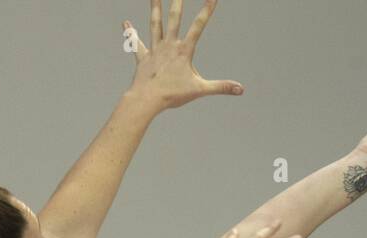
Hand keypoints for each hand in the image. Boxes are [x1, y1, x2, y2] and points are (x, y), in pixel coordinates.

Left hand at [124, 0, 240, 110]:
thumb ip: (221, 87)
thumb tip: (241, 89)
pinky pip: (136, 43)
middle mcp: (169, 45)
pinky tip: (126, 23)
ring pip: (155, 24)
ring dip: (154, 8)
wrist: (147, 99)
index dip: (207, 10)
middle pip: (174, 18)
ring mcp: (155, 49)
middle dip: (177, 1)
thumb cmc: (173, 95)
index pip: (199, 26)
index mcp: (184, 50)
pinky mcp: (143, 57)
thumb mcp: (200, 90)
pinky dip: (130, 33)